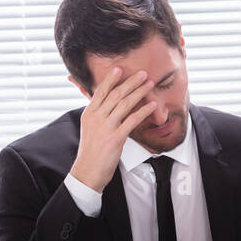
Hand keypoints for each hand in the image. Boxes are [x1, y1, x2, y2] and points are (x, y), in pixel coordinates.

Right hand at [69, 67, 157, 193]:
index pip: (101, 91)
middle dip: (131, 82)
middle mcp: (97, 117)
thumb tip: (104, 104)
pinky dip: (143, 111)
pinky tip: (152, 106)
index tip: (120, 69)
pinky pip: (132, 121)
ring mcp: (106, 127)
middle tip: (143, 73)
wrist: (88, 171)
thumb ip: (98, 115)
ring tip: (150, 84)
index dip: (111, 79)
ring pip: (124, 104)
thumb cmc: (91, 151)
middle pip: (115, 94)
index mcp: (89, 113)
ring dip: (139, 92)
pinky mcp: (116, 138)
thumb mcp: (90, 128)